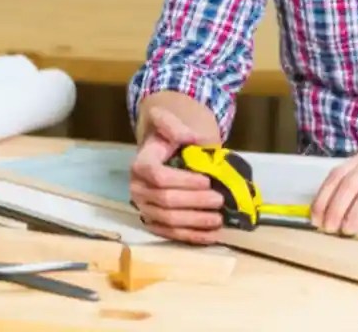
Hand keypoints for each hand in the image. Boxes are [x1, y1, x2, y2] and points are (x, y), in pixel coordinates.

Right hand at [128, 107, 224, 243]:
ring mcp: (144, 208)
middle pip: (166, 201)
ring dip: (195, 222)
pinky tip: (211, 235)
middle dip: (195, 202)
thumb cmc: (168, 136)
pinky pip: (170, 233)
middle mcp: (137, 188)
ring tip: (219, 219)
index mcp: (140, 164)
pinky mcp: (153, 221)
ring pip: (169, 220)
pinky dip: (191, 236)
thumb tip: (190, 137)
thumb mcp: (167, 121)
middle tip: (219, 200)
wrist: (161, 149)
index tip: (207, 181)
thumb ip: (174, 125)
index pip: (159, 177)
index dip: (184, 182)